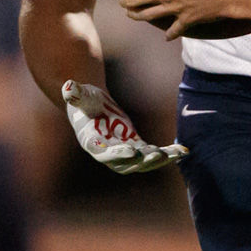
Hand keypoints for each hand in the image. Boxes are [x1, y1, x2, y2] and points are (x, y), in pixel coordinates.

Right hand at [62, 80, 186, 173]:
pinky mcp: (135, 147)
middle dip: (141, 161)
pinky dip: (167, 154)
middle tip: (156, 154)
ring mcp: (122, 152)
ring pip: (141, 163)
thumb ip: (75, 94)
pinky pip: (151, 154)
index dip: (116, 153)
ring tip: (174, 154)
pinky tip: (183, 151)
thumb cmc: (85, 101)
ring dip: (158, 160)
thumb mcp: (81, 96)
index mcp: (91, 142)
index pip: (102, 152)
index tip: (131, 151)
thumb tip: (68, 87)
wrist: (93, 108)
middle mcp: (107, 152)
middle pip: (124, 164)